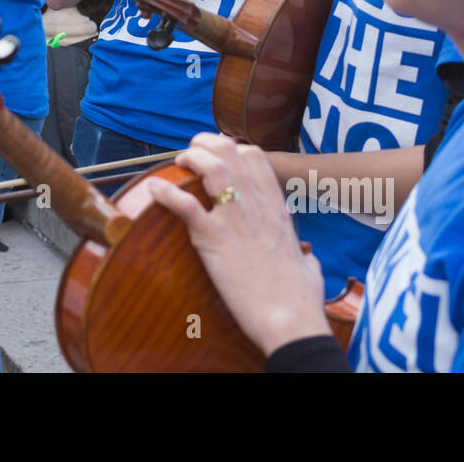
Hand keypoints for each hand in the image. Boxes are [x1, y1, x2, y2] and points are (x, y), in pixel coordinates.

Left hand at [146, 132, 330, 354]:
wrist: (289, 320)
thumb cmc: (301, 300)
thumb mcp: (309, 267)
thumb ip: (304, 257)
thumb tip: (307, 259)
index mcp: (276, 209)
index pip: (255, 157)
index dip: (231, 148)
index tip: (217, 154)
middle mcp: (256, 206)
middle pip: (230, 152)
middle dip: (206, 143)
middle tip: (191, 152)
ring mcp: (235, 220)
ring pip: (212, 167)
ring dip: (191, 158)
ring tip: (178, 162)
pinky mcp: (215, 240)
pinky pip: (186, 206)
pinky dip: (167, 193)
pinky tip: (154, 190)